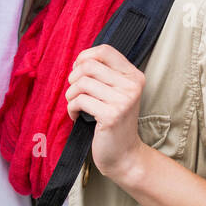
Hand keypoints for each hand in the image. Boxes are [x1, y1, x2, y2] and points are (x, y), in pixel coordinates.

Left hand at [64, 44, 149, 183]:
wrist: (124, 154)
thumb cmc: (114, 121)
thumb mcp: (116, 93)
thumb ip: (104, 74)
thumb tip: (79, 60)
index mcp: (134, 76)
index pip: (105, 50)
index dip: (84, 57)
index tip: (78, 70)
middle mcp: (131, 86)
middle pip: (89, 65)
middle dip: (73, 78)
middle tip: (74, 92)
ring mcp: (123, 100)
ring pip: (81, 83)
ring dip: (71, 95)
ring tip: (76, 106)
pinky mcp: (111, 115)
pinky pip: (79, 101)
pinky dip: (71, 109)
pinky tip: (77, 117)